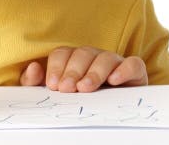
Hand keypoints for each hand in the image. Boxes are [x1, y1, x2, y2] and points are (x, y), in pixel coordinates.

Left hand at [19, 46, 146, 91]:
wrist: (113, 114)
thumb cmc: (80, 101)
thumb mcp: (56, 93)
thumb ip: (37, 82)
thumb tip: (33, 67)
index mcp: (74, 59)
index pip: (62, 53)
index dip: (56, 67)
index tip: (53, 85)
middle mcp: (94, 57)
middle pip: (82, 54)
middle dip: (73, 71)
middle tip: (67, 89)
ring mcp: (115, 63)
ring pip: (105, 57)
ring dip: (94, 72)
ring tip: (85, 88)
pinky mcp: (135, 72)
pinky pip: (133, 64)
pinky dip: (124, 69)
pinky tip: (114, 80)